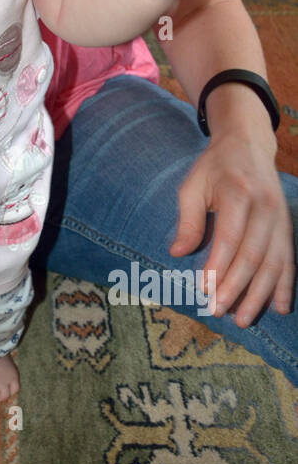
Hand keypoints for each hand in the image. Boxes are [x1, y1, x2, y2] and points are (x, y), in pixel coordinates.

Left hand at [171, 132, 294, 324]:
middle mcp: (265, 207)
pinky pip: (289, 260)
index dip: (217, 266)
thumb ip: (188, 219)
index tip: (204, 290)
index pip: (229, 237)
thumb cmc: (214, 167)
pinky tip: (279, 307)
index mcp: (238, 192)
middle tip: (217, 311)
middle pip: (252, 254)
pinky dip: (284, 285)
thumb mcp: (193, 184)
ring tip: (243, 319)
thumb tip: (177, 253)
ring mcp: (280, 218)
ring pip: (272, 262)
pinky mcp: (287, 227)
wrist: (249, 145)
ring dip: (258, 294)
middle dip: (235, 287)